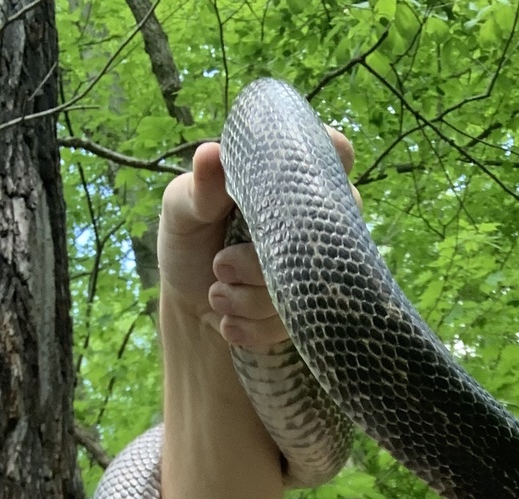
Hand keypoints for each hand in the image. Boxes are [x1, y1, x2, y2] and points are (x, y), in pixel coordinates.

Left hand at [158, 129, 356, 348]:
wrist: (189, 303)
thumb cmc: (189, 241)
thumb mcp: (182, 210)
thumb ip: (200, 188)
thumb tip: (211, 154)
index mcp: (290, 176)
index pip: (337, 152)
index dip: (330, 163)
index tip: (291, 191)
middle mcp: (317, 217)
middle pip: (325, 233)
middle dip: (262, 262)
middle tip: (220, 266)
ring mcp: (320, 264)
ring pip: (309, 284)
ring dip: (253, 298)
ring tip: (217, 294)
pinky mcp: (315, 306)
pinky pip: (300, 320)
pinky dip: (257, 326)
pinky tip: (230, 322)